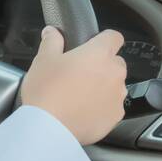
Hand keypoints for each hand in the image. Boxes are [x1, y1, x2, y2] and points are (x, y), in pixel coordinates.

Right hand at [20, 25, 127, 144]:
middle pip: (115, 63)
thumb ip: (51, 41)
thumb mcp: (43, 60)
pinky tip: (82, 111)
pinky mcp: (115, 116)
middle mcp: (114, 73)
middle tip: (78, 75)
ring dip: (102, 87)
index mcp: (99, 54)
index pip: (114, 37)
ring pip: (114, 86)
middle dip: (101, 66)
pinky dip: (101, 108)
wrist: (50, 128)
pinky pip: (111, 107)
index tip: (93, 46)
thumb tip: (53, 32)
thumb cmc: (47, 92)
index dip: (103, 40)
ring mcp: (118, 96)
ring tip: (78, 96)